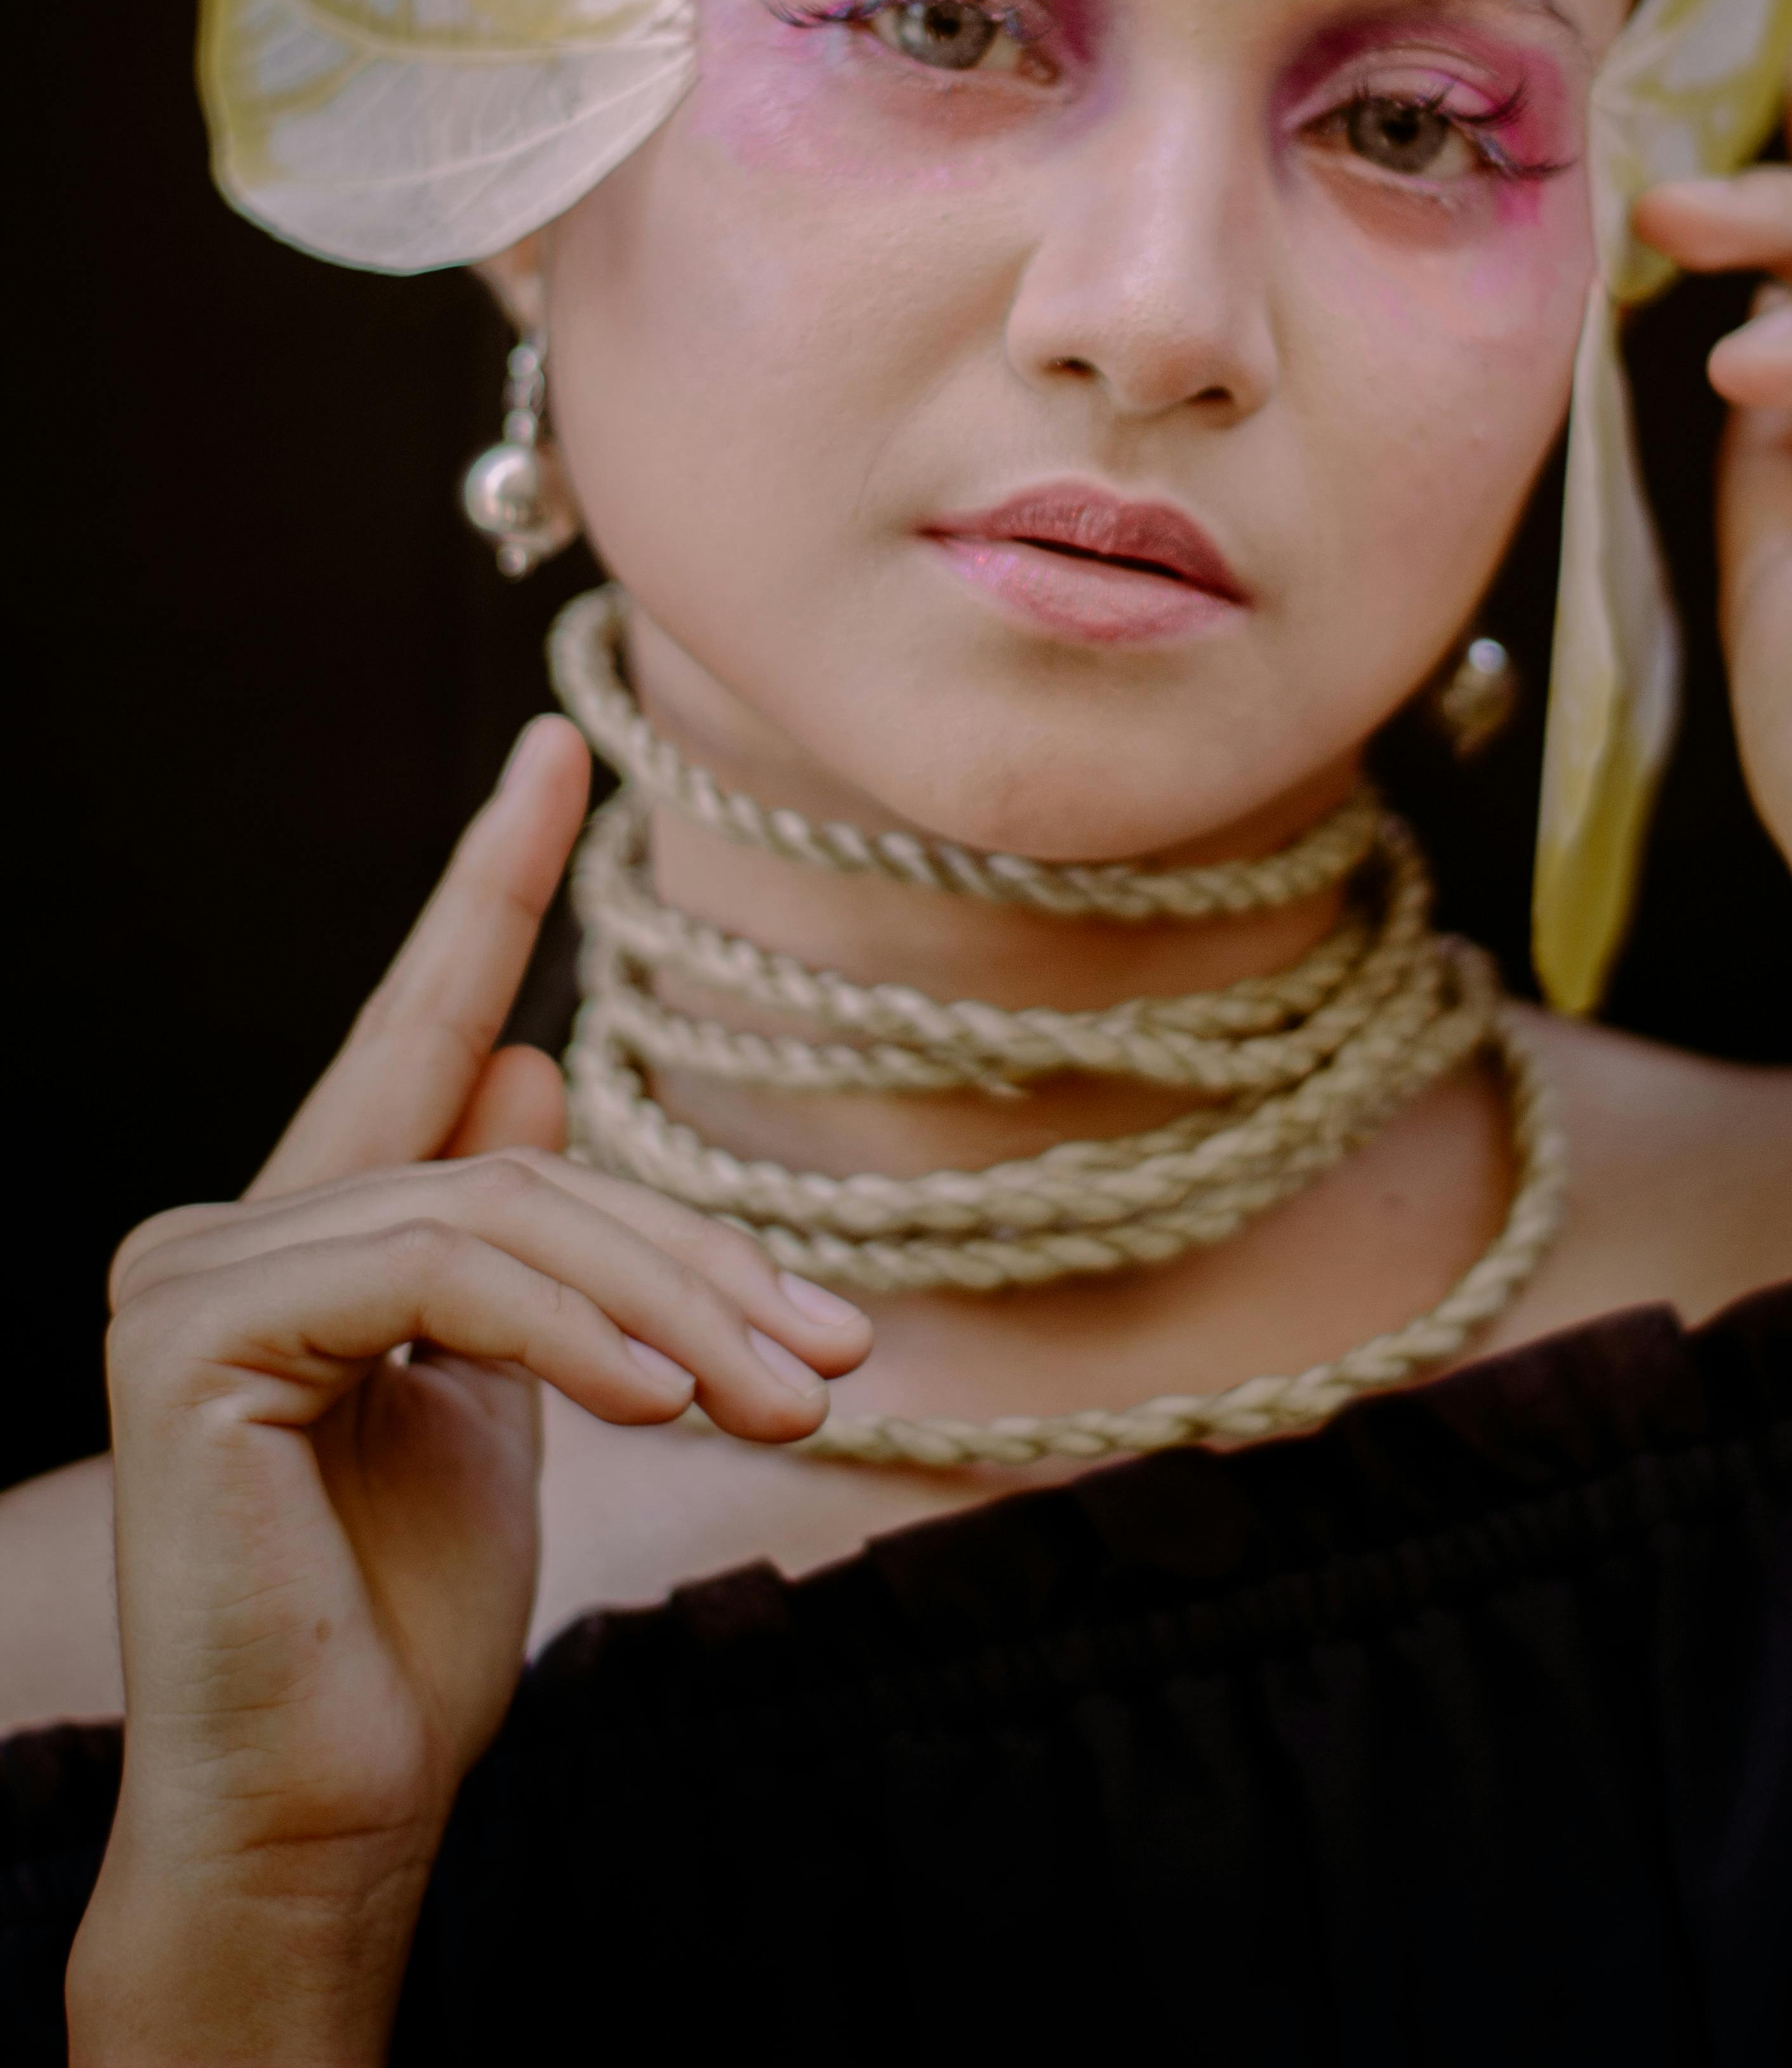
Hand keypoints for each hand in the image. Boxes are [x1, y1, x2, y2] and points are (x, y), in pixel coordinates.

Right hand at [69, 716, 869, 2064]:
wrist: (326, 1811)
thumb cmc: (408, 1625)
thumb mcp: (497, 1407)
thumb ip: (513, 1248)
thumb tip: (540, 1068)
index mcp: (310, 1229)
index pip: (419, 1029)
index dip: (489, 885)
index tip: (557, 748)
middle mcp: (225, 1226)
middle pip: (523, 1162)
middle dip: (697, 1254)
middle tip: (834, 1355)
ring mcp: (190, 1273)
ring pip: (505, 1213)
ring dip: (672, 1307)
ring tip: (783, 1402)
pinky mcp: (194, 1336)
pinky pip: (438, 1274)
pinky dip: (573, 1327)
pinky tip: (658, 1403)